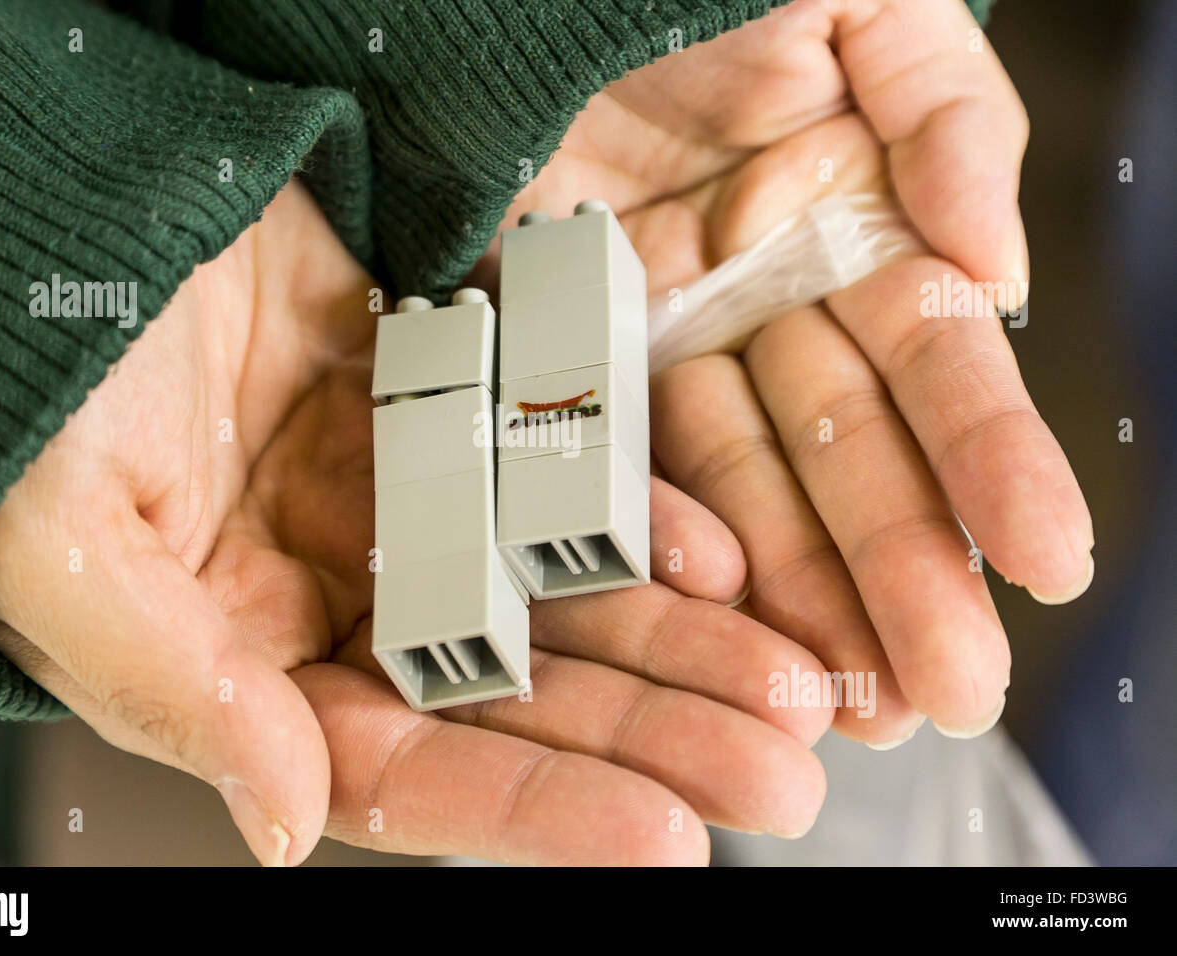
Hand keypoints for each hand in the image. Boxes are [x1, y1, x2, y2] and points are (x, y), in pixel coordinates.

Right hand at [0, 182, 834, 865]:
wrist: (68, 220)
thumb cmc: (30, 396)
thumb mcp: (68, 552)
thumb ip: (181, 691)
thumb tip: (288, 819)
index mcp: (254, 666)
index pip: (410, 771)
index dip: (534, 813)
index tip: (662, 842)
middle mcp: (346, 599)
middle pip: (521, 698)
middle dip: (649, 741)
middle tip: (775, 777)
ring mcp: (408, 506)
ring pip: (564, 596)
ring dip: (678, 643)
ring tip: (789, 689)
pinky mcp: (451, 413)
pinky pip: (559, 472)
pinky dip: (636, 512)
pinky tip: (717, 552)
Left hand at [474, 0, 1091, 743]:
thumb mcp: (855, 3)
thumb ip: (947, 115)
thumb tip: (999, 265)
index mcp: (849, 226)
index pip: (935, 362)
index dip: (991, 461)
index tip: (1047, 562)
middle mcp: (763, 301)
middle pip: (844, 456)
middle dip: (902, 573)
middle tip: (947, 690)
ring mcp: (663, 340)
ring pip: (743, 487)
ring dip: (801, 594)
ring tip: (849, 702)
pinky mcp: (563, 357)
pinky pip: (613, 459)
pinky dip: (662, 533)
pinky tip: (715, 609)